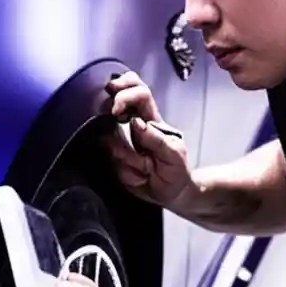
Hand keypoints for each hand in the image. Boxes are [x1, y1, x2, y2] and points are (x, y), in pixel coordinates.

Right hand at [103, 72, 195, 208]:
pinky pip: (110, 162)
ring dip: (125, 154)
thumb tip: (135, 122)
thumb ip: (156, 138)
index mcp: (152, 119)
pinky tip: (138, 176)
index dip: (126, 93)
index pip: (139, 92)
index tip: (116, 108)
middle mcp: (133, 126)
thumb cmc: (176, 169)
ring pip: (109, 137)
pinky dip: (125, 171)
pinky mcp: (114, 160)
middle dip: (114, 103)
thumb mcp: (174, 153)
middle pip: (117, 98)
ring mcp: (121, 142)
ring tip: (144, 167)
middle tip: (114, 115)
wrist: (172, 194)